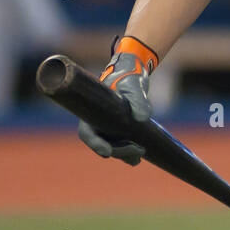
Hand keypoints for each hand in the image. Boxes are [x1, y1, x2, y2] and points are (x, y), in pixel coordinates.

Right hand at [77, 35, 157, 166]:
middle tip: (137, 150)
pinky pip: (121, 145)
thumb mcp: (133, 85)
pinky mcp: (119, 131)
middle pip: (103, 144)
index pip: (87, 133)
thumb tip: (142, 118)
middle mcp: (96, 123)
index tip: (107, 152)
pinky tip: (140, 153)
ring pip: (113, 147)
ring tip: (140, 153)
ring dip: (125, 154)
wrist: (133, 76)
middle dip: (119, 151)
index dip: (95, 144)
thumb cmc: (128, 78)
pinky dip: (129, 151)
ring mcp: (107, 128)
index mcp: (92, 112)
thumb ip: (138, 99)